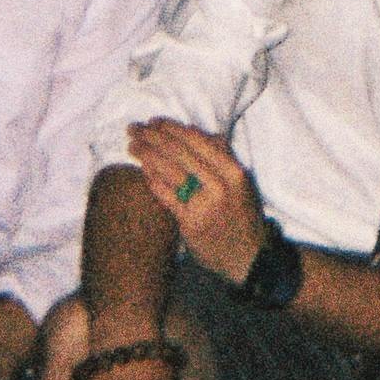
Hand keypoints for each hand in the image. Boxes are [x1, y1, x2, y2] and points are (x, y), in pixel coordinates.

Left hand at [124, 119, 267, 283]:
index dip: (173, 128)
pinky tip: (142, 170)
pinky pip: (167, 195)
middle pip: (181, 153)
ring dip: (148, 155)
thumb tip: (202, 132)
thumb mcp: (242, 184)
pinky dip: (153, 180)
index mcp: (234, 171)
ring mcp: (206, 205)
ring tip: (133, 145)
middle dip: (154, 137)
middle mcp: (221, 185)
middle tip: (135, 128)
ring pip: (171, 171)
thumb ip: (223, 158)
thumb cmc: (242, 216)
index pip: (198, 141)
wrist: (247, 257)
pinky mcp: (191, 223)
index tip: (155, 122)